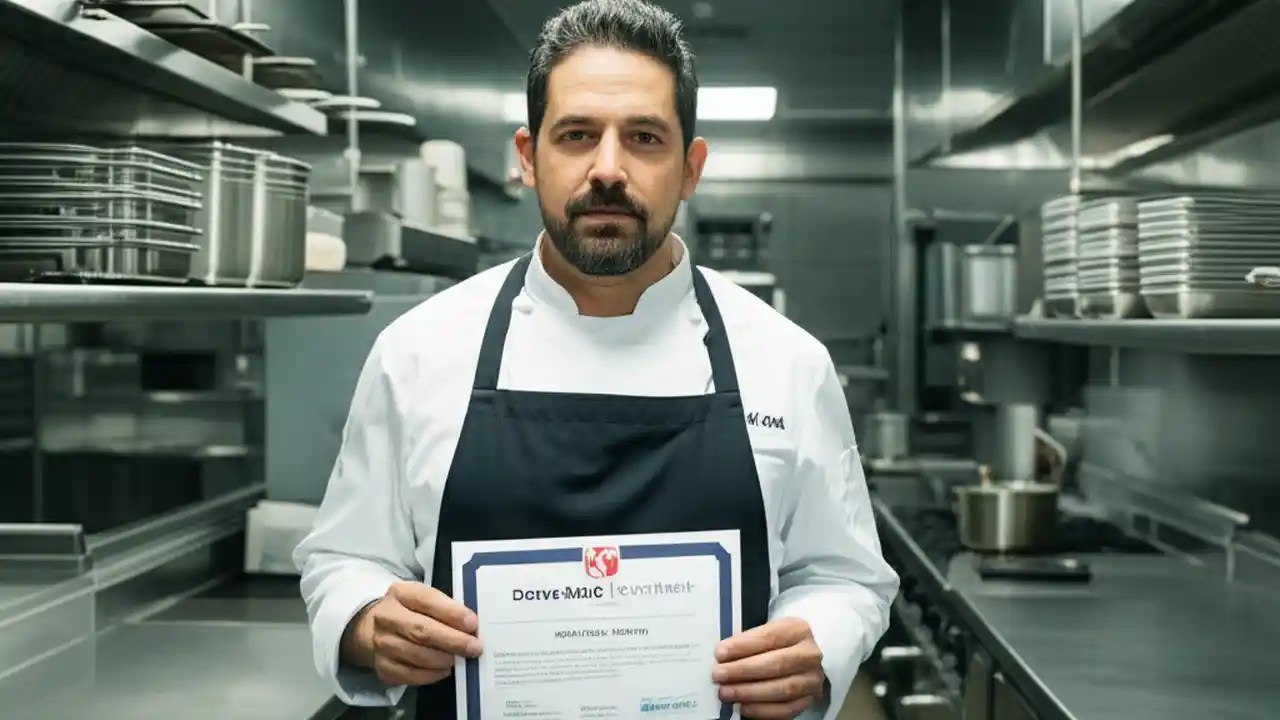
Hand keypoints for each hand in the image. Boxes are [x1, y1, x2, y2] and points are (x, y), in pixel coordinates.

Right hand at [342, 581, 483, 686]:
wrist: (375, 629)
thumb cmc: (411, 612)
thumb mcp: (425, 599)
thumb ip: (446, 608)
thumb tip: (472, 626)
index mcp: (400, 593)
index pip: (426, 600)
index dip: (451, 612)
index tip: (472, 623)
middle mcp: (386, 617)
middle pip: (421, 631)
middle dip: (452, 640)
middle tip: (475, 647)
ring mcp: (381, 644)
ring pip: (417, 655)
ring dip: (444, 659)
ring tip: (461, 658)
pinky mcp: (383, 667)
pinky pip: (410, 675)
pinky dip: (432, 674)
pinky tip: (445, 670)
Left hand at [712, 618, 825, 718]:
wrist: (803, 658)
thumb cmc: (777, 644)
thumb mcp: (766, 633)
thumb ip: (748, 642)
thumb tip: (721, 656)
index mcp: (798, 630)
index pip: (769, 637)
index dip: (743, 646)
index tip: (720, 653)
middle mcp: (809, 654)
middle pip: (776, 664)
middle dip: (743, 670)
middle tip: (719, 675)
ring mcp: (811, 679)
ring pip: (781, 688)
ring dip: (749, 692)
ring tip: (726, 692)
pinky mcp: (810, 699)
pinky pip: (786, 709)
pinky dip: (763, 710)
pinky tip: (744, 707)